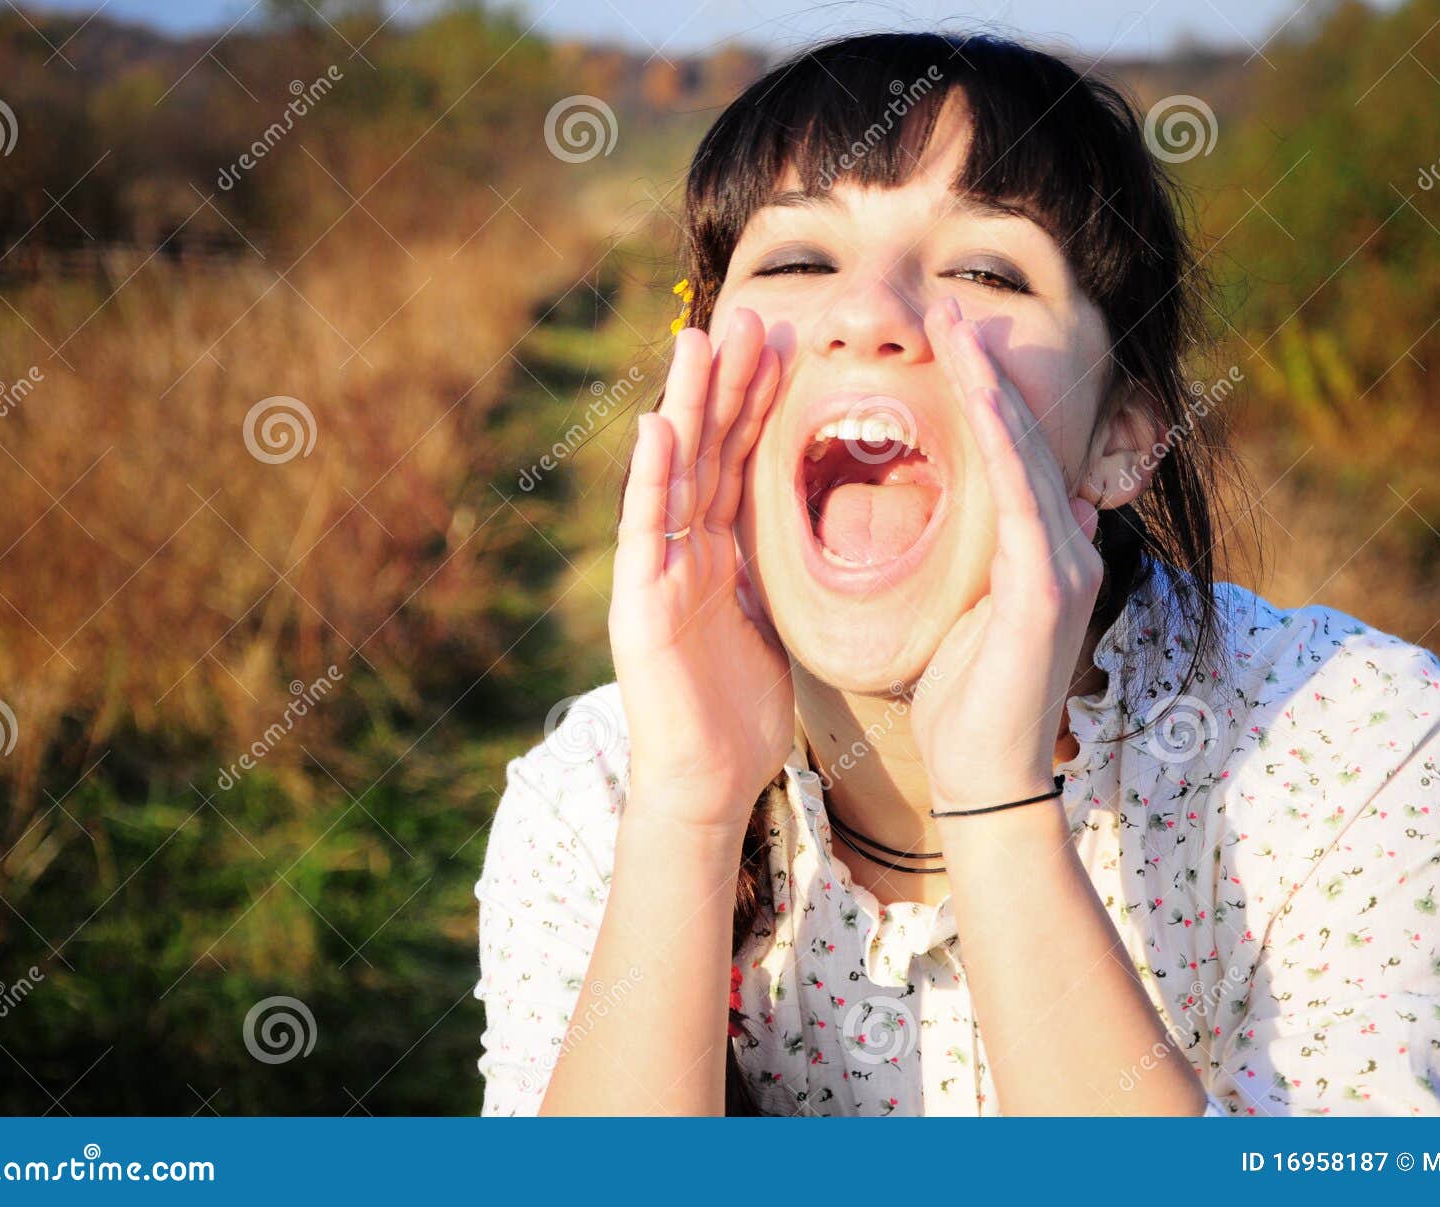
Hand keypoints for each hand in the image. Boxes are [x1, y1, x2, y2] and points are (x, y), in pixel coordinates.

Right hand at [610, 308, 790, 832]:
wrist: (709, 780)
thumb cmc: (740, 711)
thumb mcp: (769, 622)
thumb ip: (769, 571)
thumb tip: (798, 534)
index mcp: (720, 552)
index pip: (742, 461)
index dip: (761, 403)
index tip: (785, 346)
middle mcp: (685, 549)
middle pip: (709, 451)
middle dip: (727, 384)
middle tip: (748, 314)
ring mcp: (658, 572)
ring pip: (675, 476)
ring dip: (685, 407)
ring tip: (695, 341)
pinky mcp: (640, 605)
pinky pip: (646, 533)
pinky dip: (651, 480)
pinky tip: (659, 426)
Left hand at [909, 297, 1102, 807]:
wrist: (984, 775)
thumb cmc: (967, 700)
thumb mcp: (973, 615)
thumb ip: (995, 561)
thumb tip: (1040, 508)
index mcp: (1044, 551)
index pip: (1013, 456)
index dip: (986, 396)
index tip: (952, 342)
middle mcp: (1066, 547)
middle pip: (1023, 440)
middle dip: (986, 370)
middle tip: (949, 307)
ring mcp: (1064, 565)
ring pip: (1022, 456)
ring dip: (989, 386)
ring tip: (957, 325)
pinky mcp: (1049, 589)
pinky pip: (1019, 498)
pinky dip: (999, 441)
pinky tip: (976, 393)